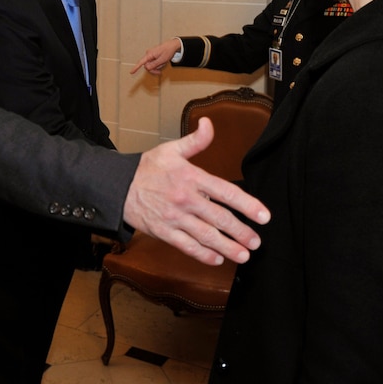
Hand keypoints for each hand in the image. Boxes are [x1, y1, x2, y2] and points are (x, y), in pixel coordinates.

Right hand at [124, 117, 269, 265]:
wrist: (118, 186)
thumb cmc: (147, 168)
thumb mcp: (171, 149)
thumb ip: (195, 140)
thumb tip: (209, 124)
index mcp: (191, 177)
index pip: (226, 192)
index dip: (248, 205)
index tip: (264, 216)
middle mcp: (185, 198)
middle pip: (219, 218)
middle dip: (241, 231)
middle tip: (256, 241)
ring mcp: (174, 217)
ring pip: (206, 235)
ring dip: (227, 247)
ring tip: (244, 254)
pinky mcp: (163, 232)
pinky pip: (186, 246)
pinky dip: (203, 254)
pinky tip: (217, 260)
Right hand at [129, 38, 181, 74]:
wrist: (172, 46)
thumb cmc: (168, 51)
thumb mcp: (162, 60)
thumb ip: (154, 65)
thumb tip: (147, 68)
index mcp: (149, 54)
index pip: (141, 62)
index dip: (136, 68)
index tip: (131, 72)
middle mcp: (149, 54)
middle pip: (147, 66)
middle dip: (153, 70)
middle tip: (160, 72)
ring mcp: (151, 55)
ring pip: (151, 65)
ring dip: (157, 67)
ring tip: (163, 63)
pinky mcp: (153, 56)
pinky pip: (154, 63)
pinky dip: (158, 64)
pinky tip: (162, 62)